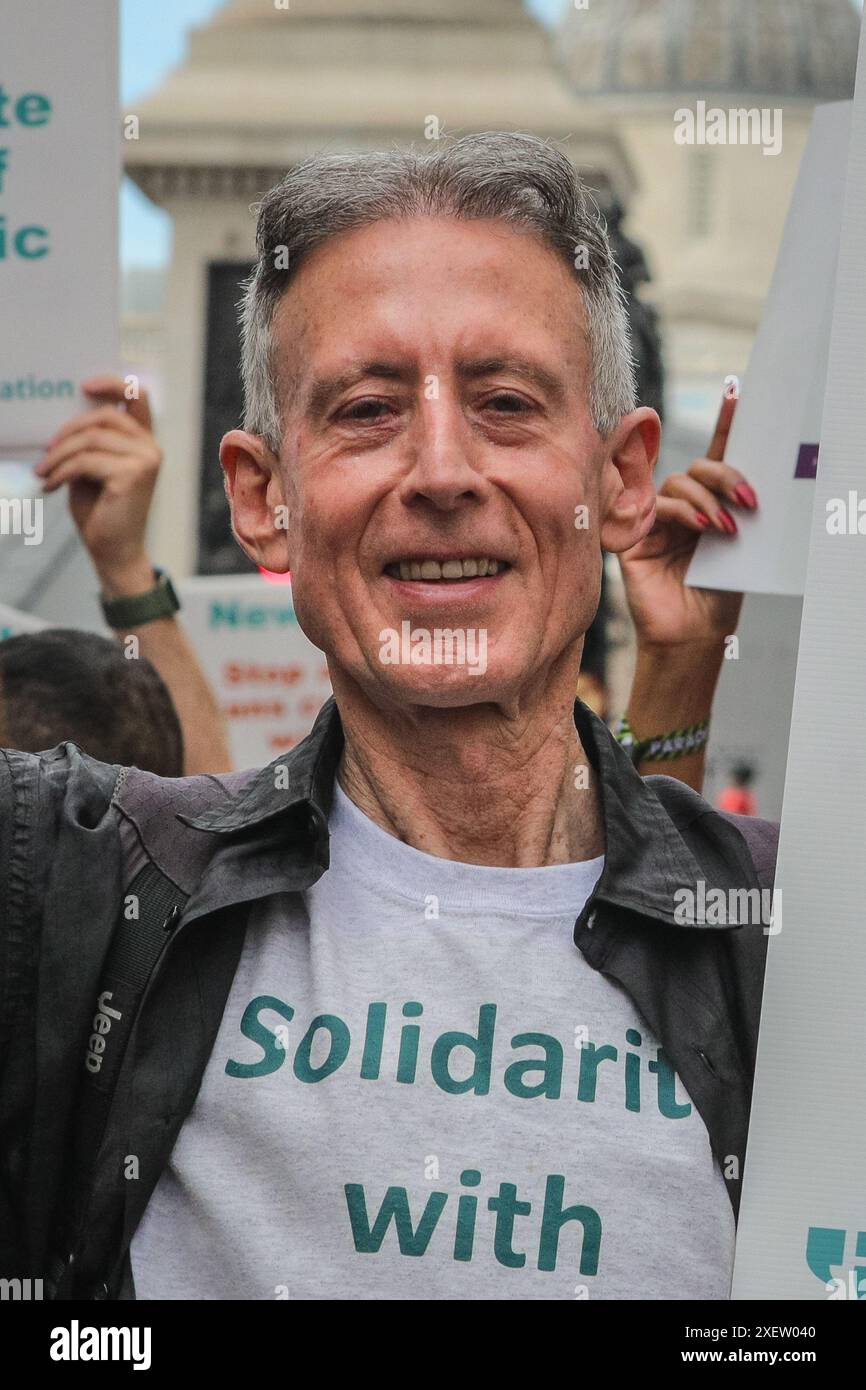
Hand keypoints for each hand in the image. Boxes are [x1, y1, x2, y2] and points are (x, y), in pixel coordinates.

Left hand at [35, 375, 160, 594]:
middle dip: (67, 431)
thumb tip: (63, 421)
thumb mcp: (91, 469)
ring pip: (90, 439)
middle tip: (46, 452)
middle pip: (103, 416)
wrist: (114, 552)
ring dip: (58, 455)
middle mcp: (150, 448)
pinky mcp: (132, 475)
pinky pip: (85, 461)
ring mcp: (145, 461)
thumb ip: (89, 443)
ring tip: (43, 473)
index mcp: (143, 443)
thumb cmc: (101, 511)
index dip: (113, 383)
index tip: (83, 386)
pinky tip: (51, 486)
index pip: (138, 397)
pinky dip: (61, 472)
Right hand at [618, 391, 756, 650]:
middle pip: (699, 468)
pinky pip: (655, 506)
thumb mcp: (735, 548)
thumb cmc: (715, 596)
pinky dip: (680, 511)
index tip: (736, 395)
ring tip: (721, 528)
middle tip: (747, 500)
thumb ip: (731, 512)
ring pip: (679, 483)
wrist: (693, 633)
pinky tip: (697, 527)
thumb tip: (745, 483)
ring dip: (706, 500)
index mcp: (707, 506)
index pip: (716, 460)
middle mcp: (681, 507)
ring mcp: (655, 518)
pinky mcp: (634, 534)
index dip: (725, 426)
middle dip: (726, 477)